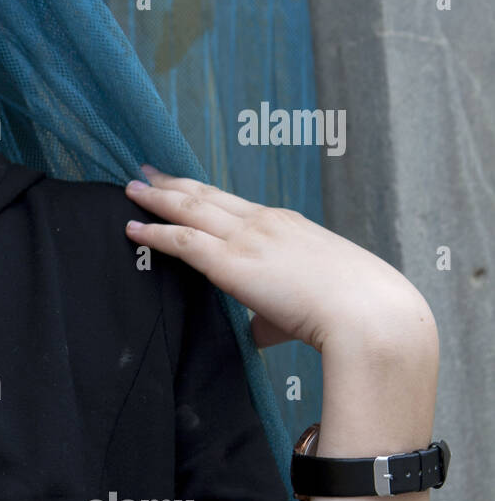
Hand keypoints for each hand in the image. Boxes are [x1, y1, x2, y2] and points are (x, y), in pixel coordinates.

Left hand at [124, 165, 434, 353]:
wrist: (370, 315)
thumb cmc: (353, 314)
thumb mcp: (312, 300)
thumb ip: (275, 312)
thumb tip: (259, 329)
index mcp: (287, 225)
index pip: (234, 203)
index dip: (203, 192)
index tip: (183, 184)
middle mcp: (264, 222)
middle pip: (207, 195)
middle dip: (173, 182)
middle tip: (146, 171)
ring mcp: (248, 239)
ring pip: (189, 209)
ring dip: (156, 198)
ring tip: (130, 189)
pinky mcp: (232, 263)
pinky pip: (181, 241)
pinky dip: (153, 233)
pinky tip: (131, 229)